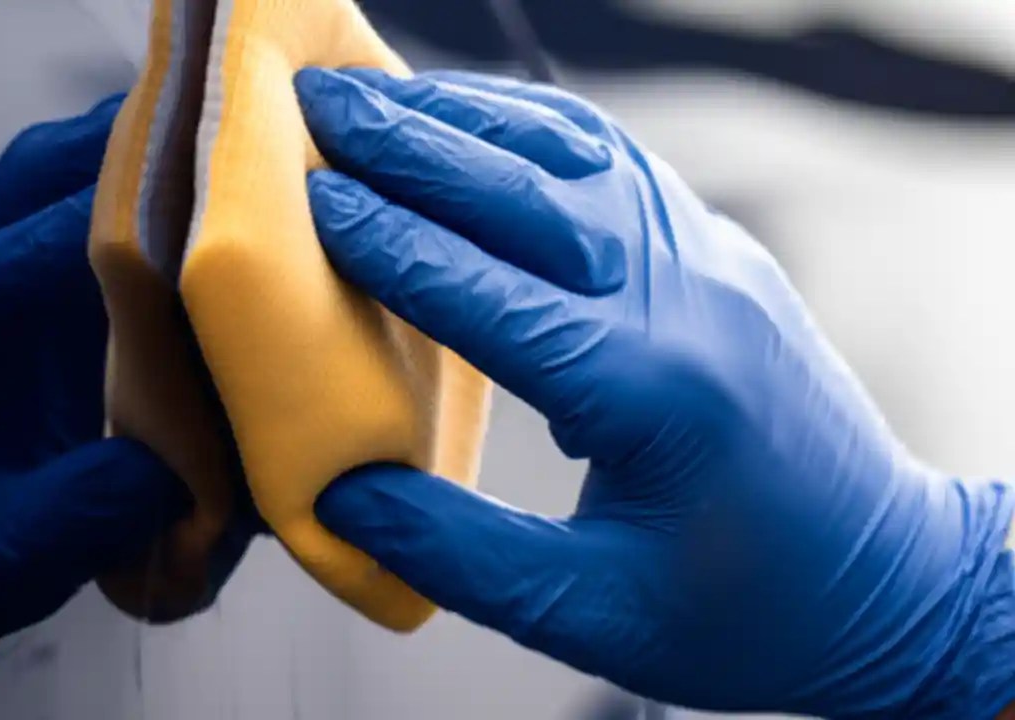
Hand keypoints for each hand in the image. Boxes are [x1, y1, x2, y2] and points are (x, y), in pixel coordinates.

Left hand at [0, 96, 190, 663]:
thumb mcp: (3, 552)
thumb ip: (79, 510)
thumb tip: (174, 466)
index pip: (29, 247)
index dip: (117, 226)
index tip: (209, 217)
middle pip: (43, 170)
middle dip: (135, 148)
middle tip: (238, 143)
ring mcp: (0, 266)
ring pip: (70, 169)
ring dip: (150, 157)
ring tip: (247, 160)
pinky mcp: (40, 276)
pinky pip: (94, 203)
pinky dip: (155, 192)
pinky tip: (223, 204)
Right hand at [298, 68, 1014, 717]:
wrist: (887, 582)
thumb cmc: (747, 612)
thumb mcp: (591, 612)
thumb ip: (456, 553)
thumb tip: (340, 494)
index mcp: (650, 391)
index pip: (491, 293)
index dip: (392, 246)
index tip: (312, 203)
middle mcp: (686, 301)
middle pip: (526, 192)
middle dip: (412, 144)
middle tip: (320, 107)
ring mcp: (712, 263)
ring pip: (576, 155)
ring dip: (470, 118)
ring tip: (381, 98)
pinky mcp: (719, 255)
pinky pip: (618, 163)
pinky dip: (536, 127)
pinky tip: (481, 119)